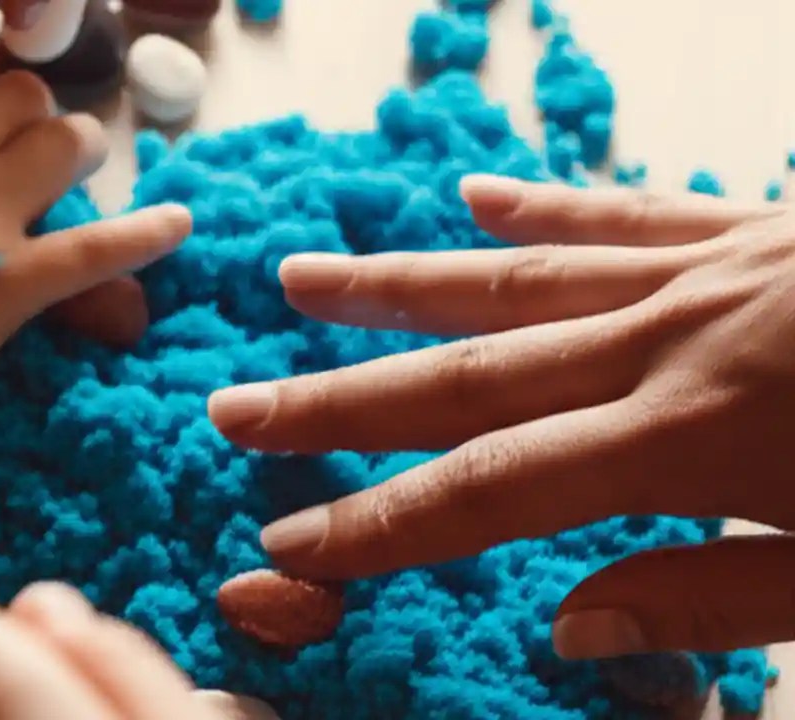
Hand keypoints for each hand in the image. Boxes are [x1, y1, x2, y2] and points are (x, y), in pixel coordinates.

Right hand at [208, 175, 794, 659]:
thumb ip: (713, 600)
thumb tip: (574, 629)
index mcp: (692, 440)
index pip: (491, 487)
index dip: (378, 520)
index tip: (288, 541)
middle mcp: (664, 344)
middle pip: (465, 378)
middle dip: (337, 400)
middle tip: (235, 408)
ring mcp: (699, 274)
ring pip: (514, 278)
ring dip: (396, 286)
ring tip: (301, 278)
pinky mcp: (745, 229)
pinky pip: (619, 211)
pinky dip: (539, 206)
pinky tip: (473, 196)